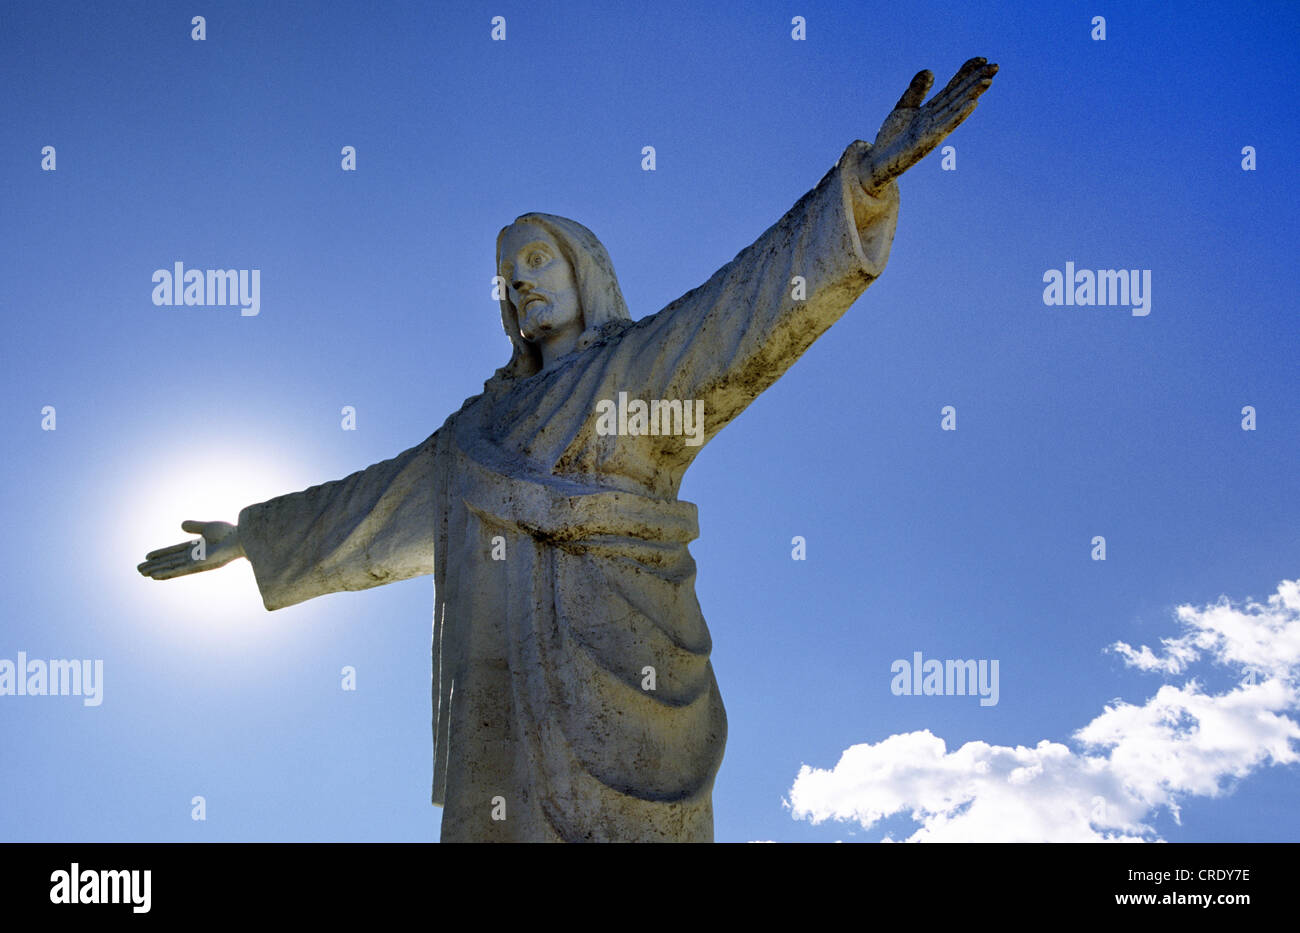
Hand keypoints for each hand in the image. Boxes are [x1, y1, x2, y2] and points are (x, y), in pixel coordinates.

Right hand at [137, 520, 243, 579]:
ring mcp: (195, 561)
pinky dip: (167, 573)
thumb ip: (193, 526)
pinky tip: (155, 575)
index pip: (174, 551)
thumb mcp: (207, 527)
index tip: (147, 556)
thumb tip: (181, 525)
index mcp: (196, 547)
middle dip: (154, 565)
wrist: (240, 538)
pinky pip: (179, 570)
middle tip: (138, 569)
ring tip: (142, 573)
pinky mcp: (199, 565)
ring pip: (172, 567)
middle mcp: (194, 556)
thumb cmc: (229, 533)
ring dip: (157, 570)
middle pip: (170, 561)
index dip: (161, 554)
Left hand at [859, 57, 997, 193]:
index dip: (967, 73)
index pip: (952, 88)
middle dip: (976, 81)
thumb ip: (916, 90)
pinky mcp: (927, 141)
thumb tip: (931, 71)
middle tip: (996, 66)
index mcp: (932, 110)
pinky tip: (972, 103)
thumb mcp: (903, 107)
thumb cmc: (892, 137)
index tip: (982, 59)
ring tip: (988, 81)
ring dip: (973, 95)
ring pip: (956, 108)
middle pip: (959, 96)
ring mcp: (933, 130)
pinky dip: (959, 114)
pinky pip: (946, 126)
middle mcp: (936, 119)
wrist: (877, 162)